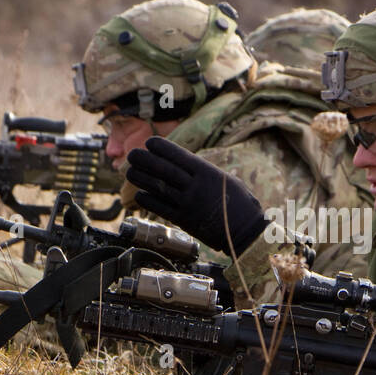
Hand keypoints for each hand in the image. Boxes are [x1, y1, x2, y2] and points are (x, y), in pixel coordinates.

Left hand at [125, 137, 267, 254]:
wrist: (245, 232)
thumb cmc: (239, 204)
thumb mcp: (225, 180)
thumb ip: (205, 172)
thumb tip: (187, 164)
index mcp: (207, 173)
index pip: (179, 156)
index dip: (162, 148)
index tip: (149, 142)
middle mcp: (196, 187)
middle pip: (165, 170)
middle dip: (145, 160)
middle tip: (132, 154)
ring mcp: (188, 204)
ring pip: (159, 188)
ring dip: (141, 178)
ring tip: (130, 171)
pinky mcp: (184, 221)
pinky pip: (161, 208)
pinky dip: (148, 200)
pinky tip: (139, 194)